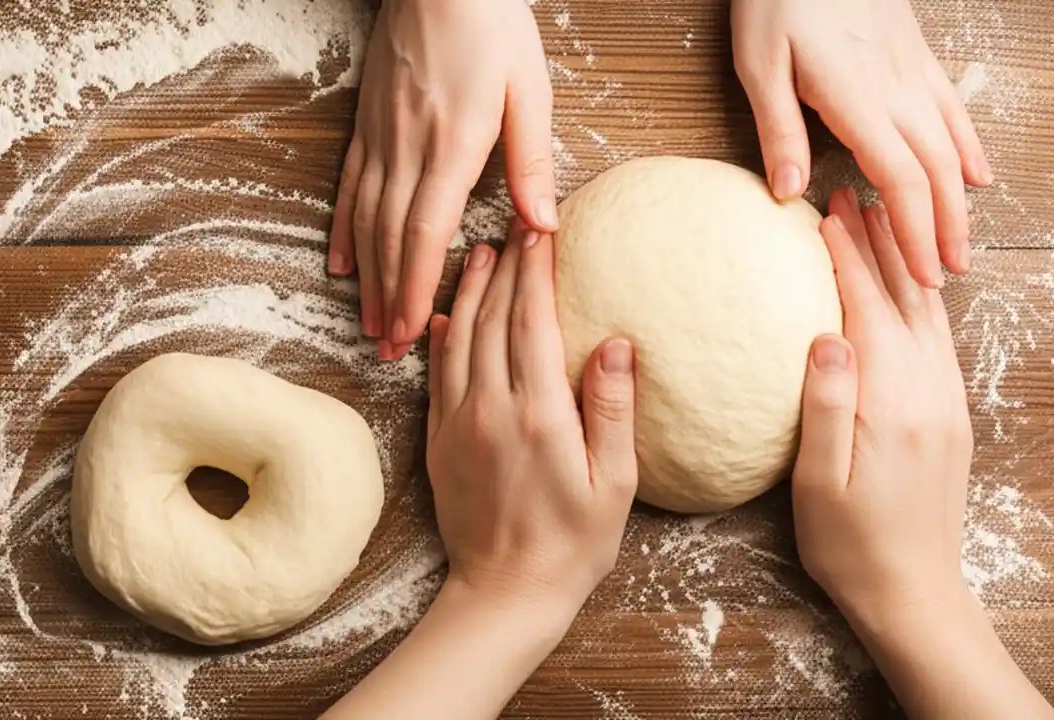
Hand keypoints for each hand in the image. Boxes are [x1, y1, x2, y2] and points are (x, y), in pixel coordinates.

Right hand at [330, 0, 556, 360]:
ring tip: (369, 322)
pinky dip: (345, 230)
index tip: (412, 331)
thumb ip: (530, 158)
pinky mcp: (368, 125)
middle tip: (389, 349)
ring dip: (368, 277)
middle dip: (391, 299)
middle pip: (392, 238)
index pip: (427, 232)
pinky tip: (343, 264)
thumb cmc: (491, 25)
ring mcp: (381, 138)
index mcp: (452, 144)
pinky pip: (351, 186)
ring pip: (367, 220)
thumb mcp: (529, 86)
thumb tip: (540, 224)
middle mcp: (408, 148)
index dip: (417, 287)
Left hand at [426, 221, 637, 610]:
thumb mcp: (614, 483)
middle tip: (513, 227)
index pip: (533, 323)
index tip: (542, 232)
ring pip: (458, 339)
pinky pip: (437, 375)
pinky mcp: (439, 441)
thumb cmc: (573, 544)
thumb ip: (612, 409)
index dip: (536, 272)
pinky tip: (447, 314)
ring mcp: (458, 424)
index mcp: (540, 414)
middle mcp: (491, 409)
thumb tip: (616, 343)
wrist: (505, 593)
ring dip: (468, 292)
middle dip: (504, 268)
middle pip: (493, 320)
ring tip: (480, 253)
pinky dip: (441, 337)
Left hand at [732, 0, 992, 287]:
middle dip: (946, 229)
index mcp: (858, 99)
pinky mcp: (916, 55)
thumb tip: (790, 193)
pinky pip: (953, 109)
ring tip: (964, 241)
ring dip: (962, 198)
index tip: (922, 276)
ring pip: (952, 144)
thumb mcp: (760, 64)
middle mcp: (897, 89)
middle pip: (935, 171)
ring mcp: (912, 71)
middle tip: (950, 277)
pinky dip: (970, 146)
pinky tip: (978, 172)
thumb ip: (779, 130)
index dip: (914, 235)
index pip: (899, 181)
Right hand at [792, 187, 971, 620]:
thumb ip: (826, 407)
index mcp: (891, 404)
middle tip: (850, 196)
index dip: (848, 257)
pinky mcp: (949, 417)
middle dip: (877, 243)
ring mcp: (945, 404)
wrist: (914, 593)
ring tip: (879, 223)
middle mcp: (927, 393)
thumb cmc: (850, 544)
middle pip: (903, 299)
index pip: (867, 309)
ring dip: (902, 264)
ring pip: (926, 314)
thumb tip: (827, 336)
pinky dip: (920, 301)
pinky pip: (936, 340)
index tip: (826, 212)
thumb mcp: (820, 484)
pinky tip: (909, 288)